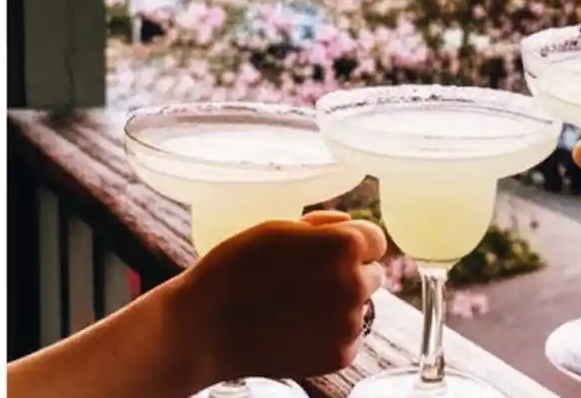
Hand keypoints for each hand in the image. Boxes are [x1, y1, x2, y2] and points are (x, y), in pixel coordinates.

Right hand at [165, 210, 386, 387]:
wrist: (205, 327)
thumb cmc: (235, 269)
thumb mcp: (276, 228)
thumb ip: (321, 225)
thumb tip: (349, 225)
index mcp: (343, 246)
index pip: (375, 240)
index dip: (353, 244)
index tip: (330, 253)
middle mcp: (354, 284)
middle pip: (372, 274)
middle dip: (349, 275)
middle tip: (308, 282)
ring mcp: (348, 323)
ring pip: (361, 307)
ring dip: (340, 306)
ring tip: (297, 308)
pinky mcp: (340, 355)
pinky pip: (350, 338)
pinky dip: (331, 335)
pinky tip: (298, 329)